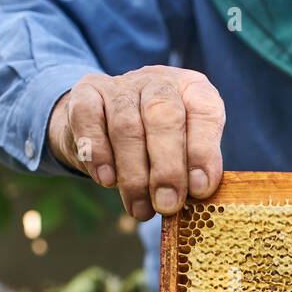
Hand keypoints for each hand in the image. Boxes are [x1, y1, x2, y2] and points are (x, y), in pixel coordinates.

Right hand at [47, 66, 225, 220]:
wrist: (103, 123)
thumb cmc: (156, 145)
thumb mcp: (183, 152)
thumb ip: (191, 169)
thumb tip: (196, 195)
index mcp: (193, 90)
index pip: (205, 111)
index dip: (204, 152)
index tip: (200, 189)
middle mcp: (159, 82)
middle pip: (164, 116)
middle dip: (167, 167)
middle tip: (167, 204)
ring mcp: (121, 84)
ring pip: (126, 125)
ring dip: (133, 174)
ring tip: (140, 209)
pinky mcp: (86, 93)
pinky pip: (89, 119)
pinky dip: (97, 153)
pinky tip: (106, 180)